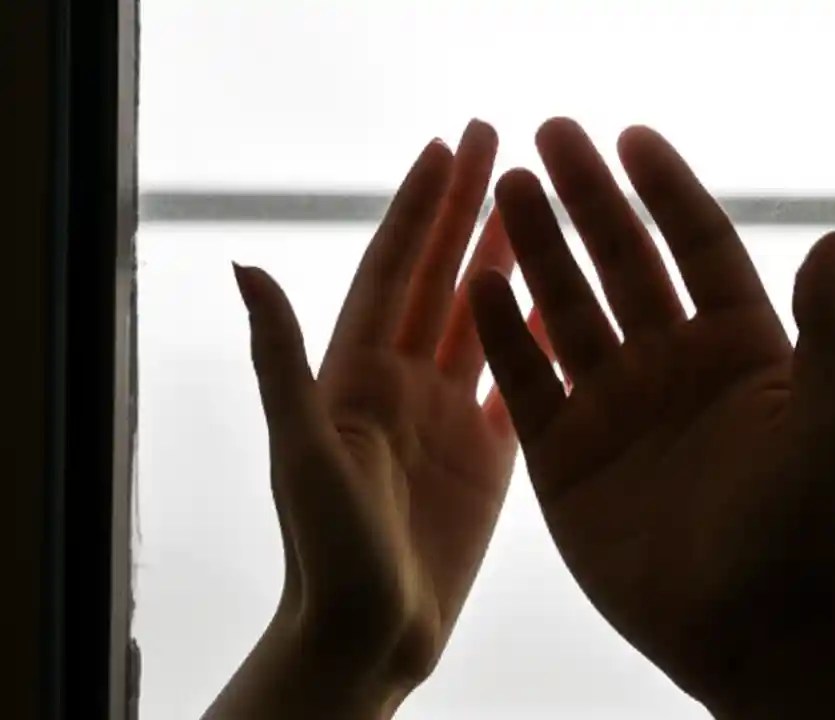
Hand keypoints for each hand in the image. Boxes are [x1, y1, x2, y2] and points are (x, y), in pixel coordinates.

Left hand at [207, 120, 547, 717]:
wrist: (368, 637)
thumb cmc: (323, 554)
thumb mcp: (299, 453)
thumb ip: (281, 360)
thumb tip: (247, 265)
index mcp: (356, 372)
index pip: (395, 267)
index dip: (419, 205)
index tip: (446, 145)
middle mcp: (401, 381)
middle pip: (442, 275)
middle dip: (467, 207)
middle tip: (497, 138)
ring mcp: (446, 415)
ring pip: (482, 318)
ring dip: (506, 257)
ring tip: (537, 201)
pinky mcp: (486, 453)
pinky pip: (517, 378)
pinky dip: (537, 334)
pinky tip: (562, 297)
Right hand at [472, 119, 834, 717]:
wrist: (752, 633)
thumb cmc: (808, 529)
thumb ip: (832, 329)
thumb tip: (833, 237)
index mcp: (742, 348)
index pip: (699, 246)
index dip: (666, 190)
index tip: (632, 136)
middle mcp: (674, 365)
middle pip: (624, 262)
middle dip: (589, 199)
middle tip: (550, 135)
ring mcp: (616, 408)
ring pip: (567, 309)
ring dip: (538, 249)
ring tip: (509, 189)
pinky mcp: (566, 458)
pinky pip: (526, 383)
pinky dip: (502, 336)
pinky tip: (479, 284)